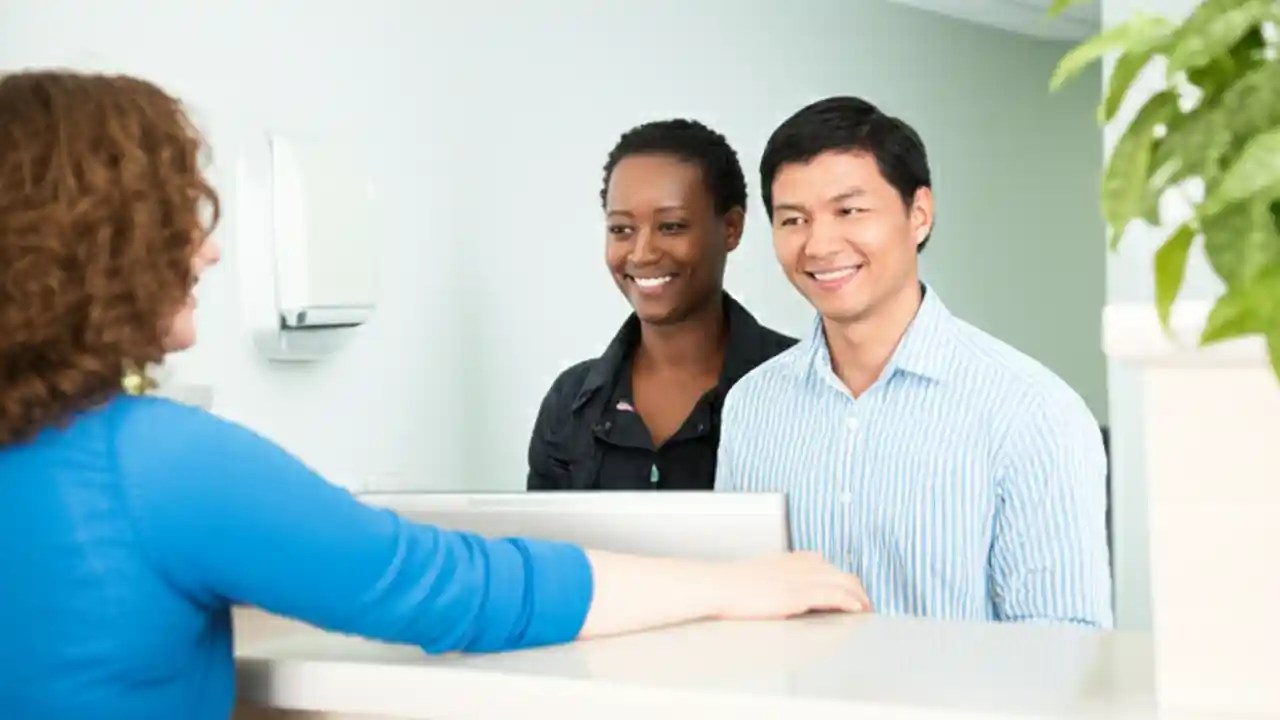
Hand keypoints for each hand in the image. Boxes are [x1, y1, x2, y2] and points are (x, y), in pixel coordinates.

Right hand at [707, 551, 871, 619]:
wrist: (719, 584)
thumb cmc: (732, 584)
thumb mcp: (760, 574)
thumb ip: (778, 578)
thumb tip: (782, 590)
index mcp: (792, 559)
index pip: (828, 566)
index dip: (843, 580)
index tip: (849, 592)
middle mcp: (801, 565)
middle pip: (842, 574)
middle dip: (858, 590)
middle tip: (865, 605)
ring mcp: (802, 578)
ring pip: (844, 583)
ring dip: (860, 597)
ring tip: (866, 611)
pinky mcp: (800, 594)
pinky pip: (835, 596)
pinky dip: (851, 602)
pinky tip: (857, 610)